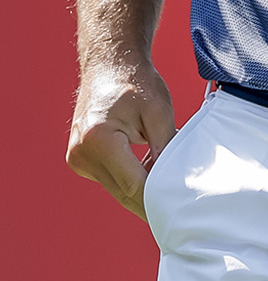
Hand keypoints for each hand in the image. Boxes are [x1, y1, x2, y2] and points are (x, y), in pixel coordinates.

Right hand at [67, 58, 176, 220]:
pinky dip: (129, 181)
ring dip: (140, 193)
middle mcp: (82, 152)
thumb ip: (166, 149)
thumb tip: (174, 182)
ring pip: (115, 188)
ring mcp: (76, 158)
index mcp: (99, 140)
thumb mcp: (159, 114)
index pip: (133, 184)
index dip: (157, 200)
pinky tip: (151, 180)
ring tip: (169, 199)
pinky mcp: (79, 159)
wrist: (109, 64)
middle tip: (177, 216)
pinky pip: (109, 179)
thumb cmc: (137, 83)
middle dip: (150, 203)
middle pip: (122, 192)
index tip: (178, 211)